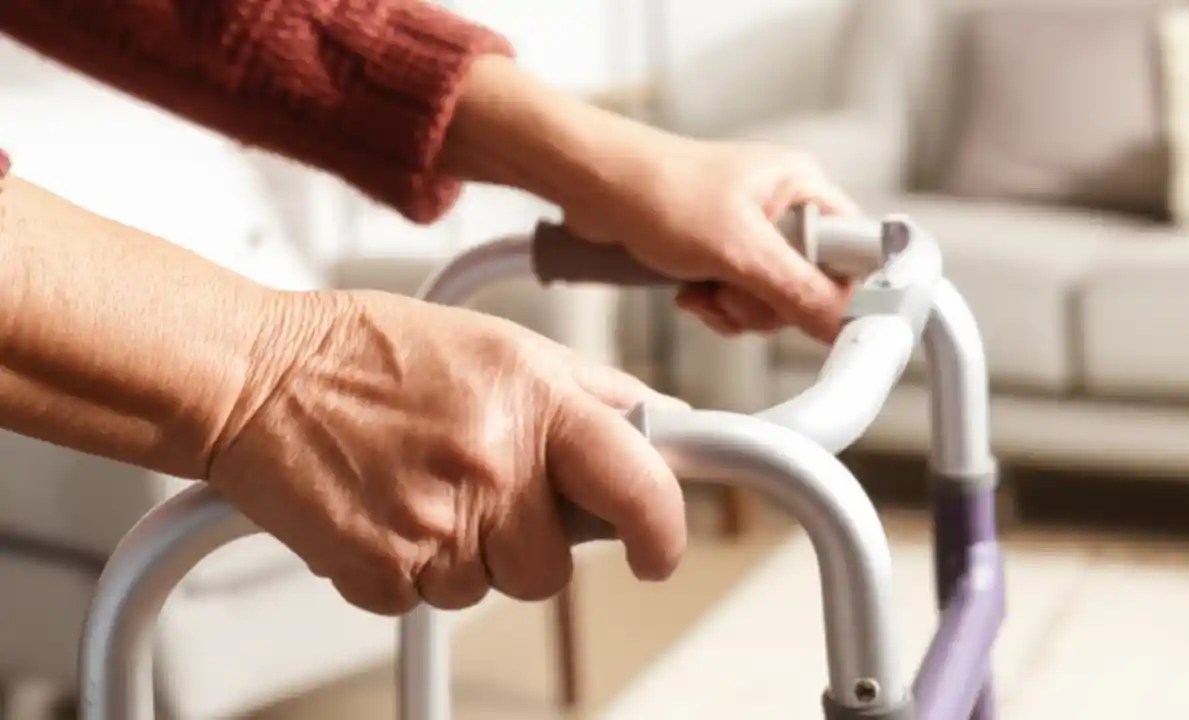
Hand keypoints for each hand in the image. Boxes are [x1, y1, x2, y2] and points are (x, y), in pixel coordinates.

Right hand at [207, 289, 685, 614]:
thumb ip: (589, 390)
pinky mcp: (382, 570)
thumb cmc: (371, 353)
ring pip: (489, 588)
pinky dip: (409, 566)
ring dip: (466, 552)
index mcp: (534, 402)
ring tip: (421, 484)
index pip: (640, 487)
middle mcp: (493, 466)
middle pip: (556, 566)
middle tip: (481, 486)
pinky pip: (425, 598)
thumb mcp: (498, 344)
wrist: (256, 377)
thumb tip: (659, 424)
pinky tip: (384, 507)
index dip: (662, 530)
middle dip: (529, 540)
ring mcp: (436, 525)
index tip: (657, 550)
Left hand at [440, 56, 859, 341]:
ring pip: (774, 302)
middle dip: (769, 304)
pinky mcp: (723, 256)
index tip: (838, 319)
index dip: (849, 288)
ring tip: (705, 287)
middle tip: (736, 289)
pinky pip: (741, 302)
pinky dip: (717, 308)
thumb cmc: (657, 190)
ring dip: (737, 310)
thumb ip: (795, 290)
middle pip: (814, 286)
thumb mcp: (736, 248)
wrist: (590, 188)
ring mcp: (753, 234)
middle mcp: (784, 208)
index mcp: (803, 187)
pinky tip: (691, 292)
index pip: (858, 248)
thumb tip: (843, 324)